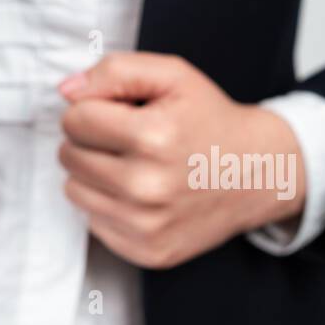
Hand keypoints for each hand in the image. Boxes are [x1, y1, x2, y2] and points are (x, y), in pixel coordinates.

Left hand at [57, 53, 304, 269]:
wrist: (257, 171)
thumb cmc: (209, 119)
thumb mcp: (172, 76)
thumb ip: (114, 72)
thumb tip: (67, 91)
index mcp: (153, 137)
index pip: (75, 119)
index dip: (92, 109)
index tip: (118, 112)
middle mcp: (148, 187)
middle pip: (69, 155)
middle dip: (89, 140)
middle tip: (126, 137)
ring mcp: (147, 225)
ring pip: (74, 190)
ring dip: (93, 173)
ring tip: (131, 163)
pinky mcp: (148, 251)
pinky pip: (93, 222)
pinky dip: (109, 204)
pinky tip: (140, 193)